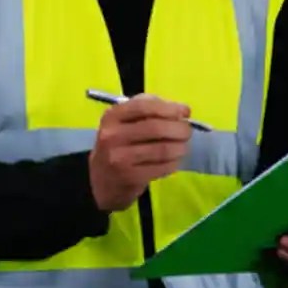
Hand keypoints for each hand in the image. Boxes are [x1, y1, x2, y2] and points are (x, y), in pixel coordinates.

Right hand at [88, 94, 192, 211]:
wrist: (99, 181)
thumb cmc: (118, 145)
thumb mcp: (122, 123)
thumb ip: (148, 110)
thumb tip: (181, 110)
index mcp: (112, 116)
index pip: (144, 106)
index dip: (169, 108)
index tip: (185, 112)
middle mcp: (113, 136)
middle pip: (155, 128)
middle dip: (179, 129)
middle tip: (187, 132)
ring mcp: (120, 158)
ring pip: (161, 149)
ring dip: (180, 147)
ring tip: (184, 146)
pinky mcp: (130, 177)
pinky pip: (161, 168)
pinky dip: (174, 163)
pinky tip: (175, 161)